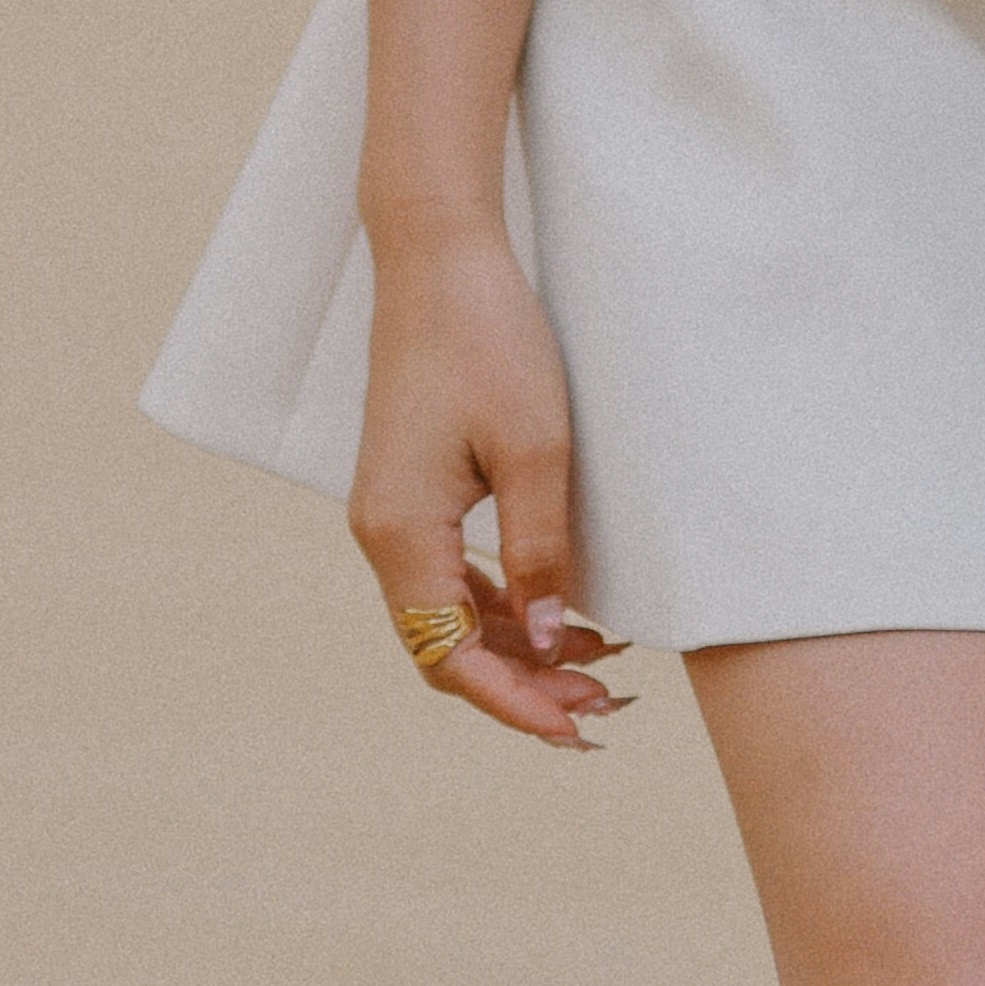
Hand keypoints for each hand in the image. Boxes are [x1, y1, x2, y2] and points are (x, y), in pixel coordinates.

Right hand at [349, 226, 624, 746]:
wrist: (439, 255)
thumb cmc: (489, 339)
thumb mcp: (535, 446)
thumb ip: (538, 549)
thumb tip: (550, 641)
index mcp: (400, 534)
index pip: (452, 659)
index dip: (515, 703)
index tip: (577, 731)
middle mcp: (382, 535)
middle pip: (446, 649)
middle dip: (522, 686)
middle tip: (602, 703)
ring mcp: (390, 513)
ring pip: (448, 616)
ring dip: (515, 647)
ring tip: (595, 665)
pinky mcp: (408, 489)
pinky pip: (446, 575)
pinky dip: (498, 602)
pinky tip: (554, 608)